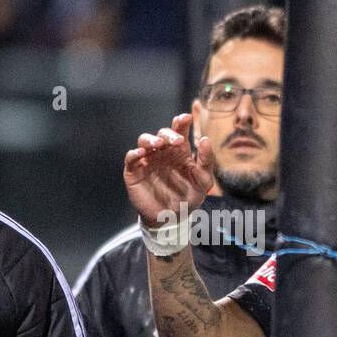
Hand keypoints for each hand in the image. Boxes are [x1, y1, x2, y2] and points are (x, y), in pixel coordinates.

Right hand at [123, 113, 214, 228]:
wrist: (172, 219)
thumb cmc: (188, 198)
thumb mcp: (203, 181)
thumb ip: (206, 161)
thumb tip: (205, 139)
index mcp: (179, 151)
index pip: (179, 130)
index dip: (181, 122)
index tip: (187, 118)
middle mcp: (163, 152)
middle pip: (162, 134)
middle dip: (169, 134)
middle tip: (177, 141)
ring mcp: (147, 161)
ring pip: (144, 141)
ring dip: (150, 140)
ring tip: (158, 145)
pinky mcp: (134, 172)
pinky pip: (131, 158)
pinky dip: (134, 153)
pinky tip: (141, 154)